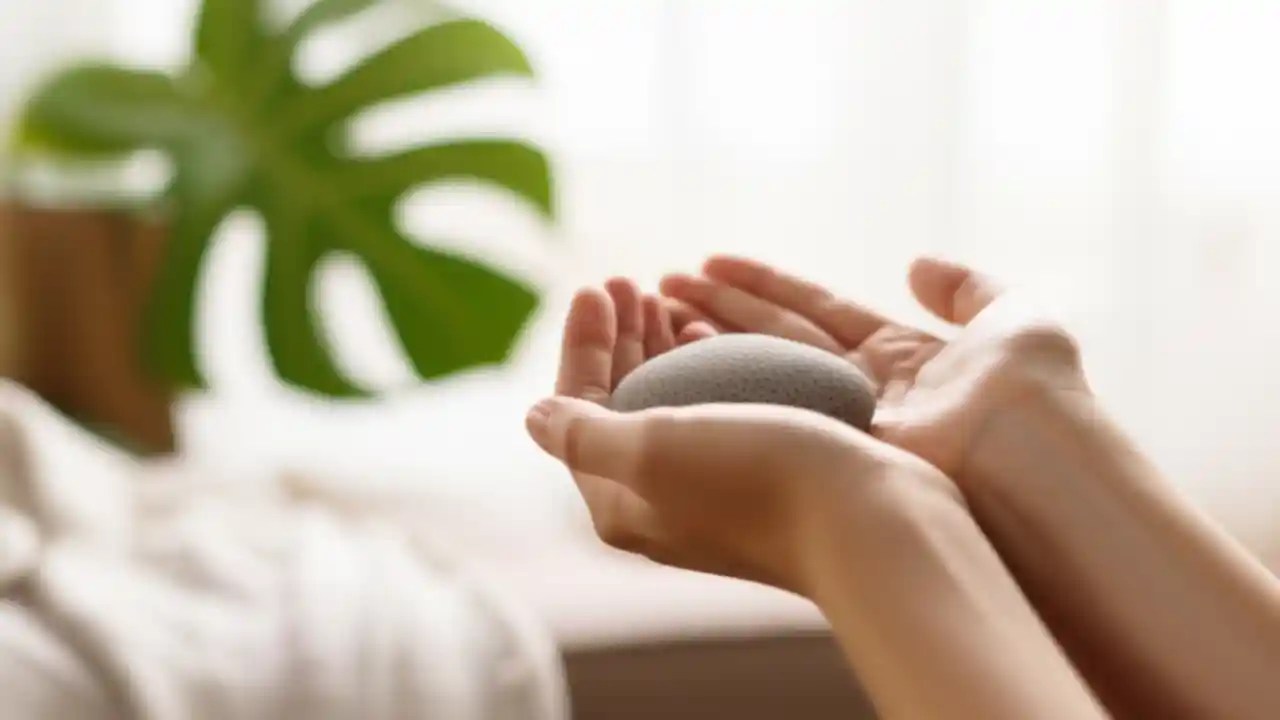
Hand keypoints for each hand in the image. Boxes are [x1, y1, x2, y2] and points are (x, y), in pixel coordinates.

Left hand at [527, 280, 959, 593]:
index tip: (597, 286)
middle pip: (622, 404)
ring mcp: (713, 488)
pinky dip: (705, 362)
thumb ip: (585, 433)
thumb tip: (534, 417)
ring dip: (658, 344)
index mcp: (622, 501)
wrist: (872, 521)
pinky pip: (715, 406)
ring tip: (665, 294)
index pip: (578, 411)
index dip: (582, 345)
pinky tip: (713, 332)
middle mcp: (661, 500)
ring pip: (670, 401)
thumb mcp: (652, 449)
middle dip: (619, 338)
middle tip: (628, 281)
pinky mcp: (762, 474)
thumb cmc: (759, 479)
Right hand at [658, 256, 1089, 483]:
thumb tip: (917, 263)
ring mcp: (838, 421)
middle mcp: (860, 388)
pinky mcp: (823, 448)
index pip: (816, 309)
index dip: (764, 285)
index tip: (711, 262)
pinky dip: (720, 382)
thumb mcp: (1013, 317)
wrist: (1034, 460)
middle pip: (777, 336)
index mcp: (900, 354)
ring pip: (761, 367)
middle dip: (720, 307)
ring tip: (656, 306)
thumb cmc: (1034, 392)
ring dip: (709, 336)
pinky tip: (675, 357)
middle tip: (662, 284)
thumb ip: (967, 287)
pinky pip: (764, 404)